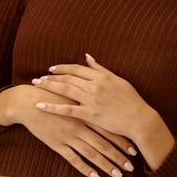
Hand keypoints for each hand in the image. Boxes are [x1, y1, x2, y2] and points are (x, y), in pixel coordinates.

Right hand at [2, 83, 136, 176]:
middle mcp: (80, 126)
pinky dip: (85, 168)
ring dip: (105, 165)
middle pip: (103, 143)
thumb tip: (103, 107)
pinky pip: (74, 159)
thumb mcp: (72, 97)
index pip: (109, 129)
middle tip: (131, 167)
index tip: (134, 150)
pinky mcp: (57, 145)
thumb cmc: (52, 98)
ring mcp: (69, 136)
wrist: (29, 103)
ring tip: (118, 174)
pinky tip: (95, 176)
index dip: (122, 140)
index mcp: (86, 113)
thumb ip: (88, 102)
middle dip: (118, 156)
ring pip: (91, 153)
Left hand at [32, 53, 161, 150]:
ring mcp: (92, 100)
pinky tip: (41, 105)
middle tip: (39, 78)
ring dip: (49, 86)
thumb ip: (101, 69)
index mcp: (101, 77)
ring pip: (65, 90)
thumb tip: (88, 57)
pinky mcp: (90, 114)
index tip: (51, 69)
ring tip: (37, 86)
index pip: (77, 69)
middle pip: (68, 78)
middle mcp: (95, 86)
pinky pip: (67, 109)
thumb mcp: (119, 80)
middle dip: (51, 77)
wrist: (139, 119)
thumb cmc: (131, 100)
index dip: (62, 68)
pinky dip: (53, 107)